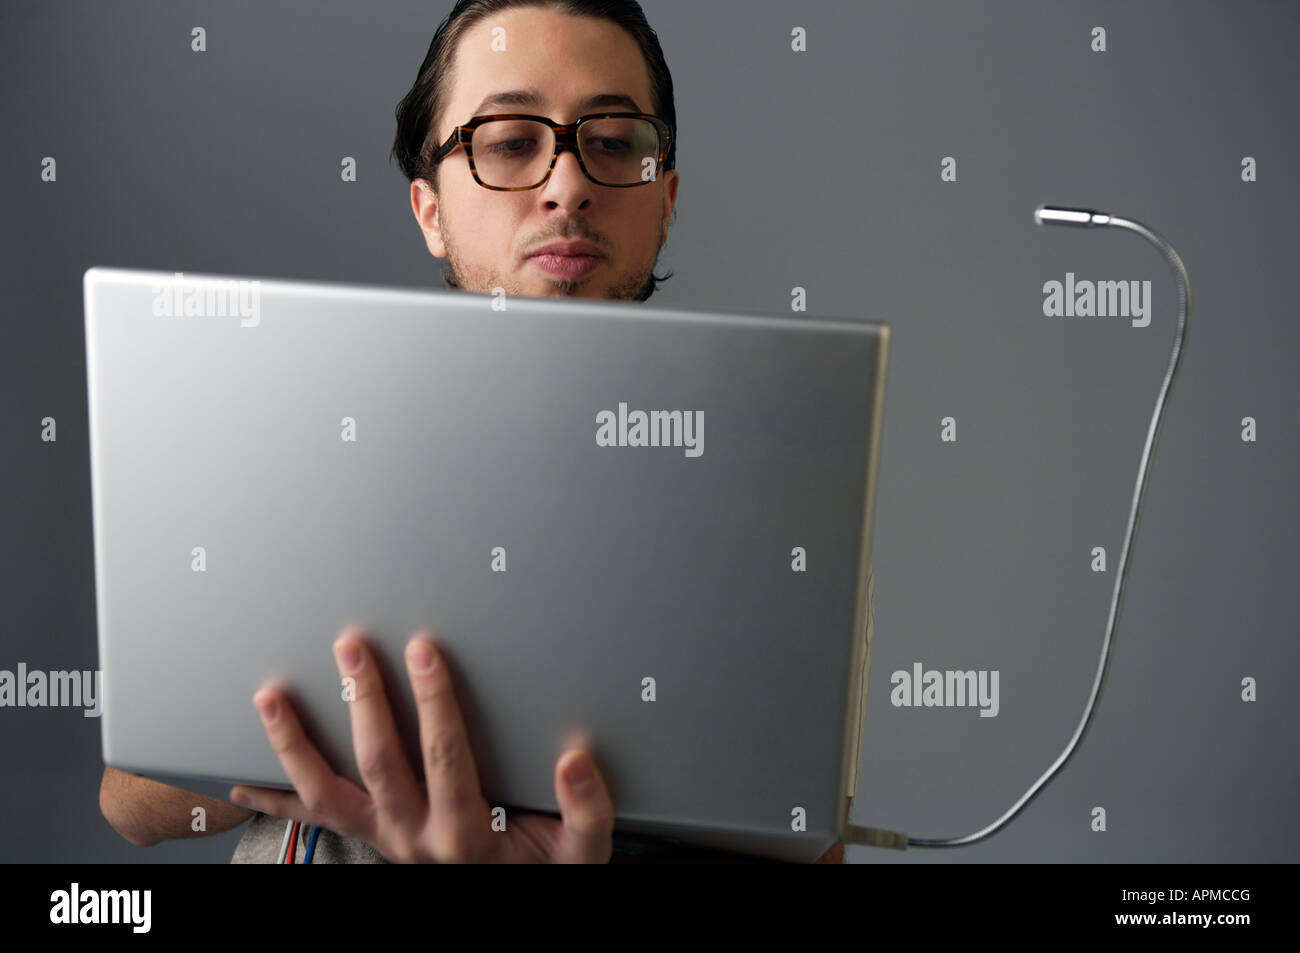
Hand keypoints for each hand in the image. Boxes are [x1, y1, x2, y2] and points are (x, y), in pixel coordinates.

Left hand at [229, 627, 615, 862]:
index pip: (444, 755)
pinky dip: (274, 798)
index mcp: (465, 832)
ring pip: (326, 794)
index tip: (424, 651)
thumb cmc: (541, 874)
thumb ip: (587, 810)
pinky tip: (241, 778)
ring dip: (295, 744)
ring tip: (271, 699)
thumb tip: (575, 761)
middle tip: (351, 648)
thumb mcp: (580, 854)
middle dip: (363, 700)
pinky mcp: (372, 837)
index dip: (433, 700)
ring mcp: (385, 839)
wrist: (511, 906)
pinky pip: (315, 819)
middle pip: (378, 762)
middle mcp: (415, 837)